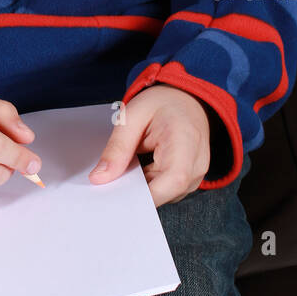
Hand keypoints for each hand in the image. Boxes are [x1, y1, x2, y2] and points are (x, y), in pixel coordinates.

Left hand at [87, 83, 211, 206]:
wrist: (185, 100)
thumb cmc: (162, 103)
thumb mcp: (133, 116)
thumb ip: (117, 147)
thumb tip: (100, 178)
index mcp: (186, 141)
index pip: (173, 180)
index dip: (144, 195)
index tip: (114, 195)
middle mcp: (197, 164)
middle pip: (164, 192)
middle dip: (134, 192)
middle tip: (109, 179)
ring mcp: (196, 175)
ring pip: (162, 195)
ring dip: (140, 187)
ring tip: (126, 166)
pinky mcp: (189, 181)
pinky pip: (165, 191)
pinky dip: (148, 184)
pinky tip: (137, 169)